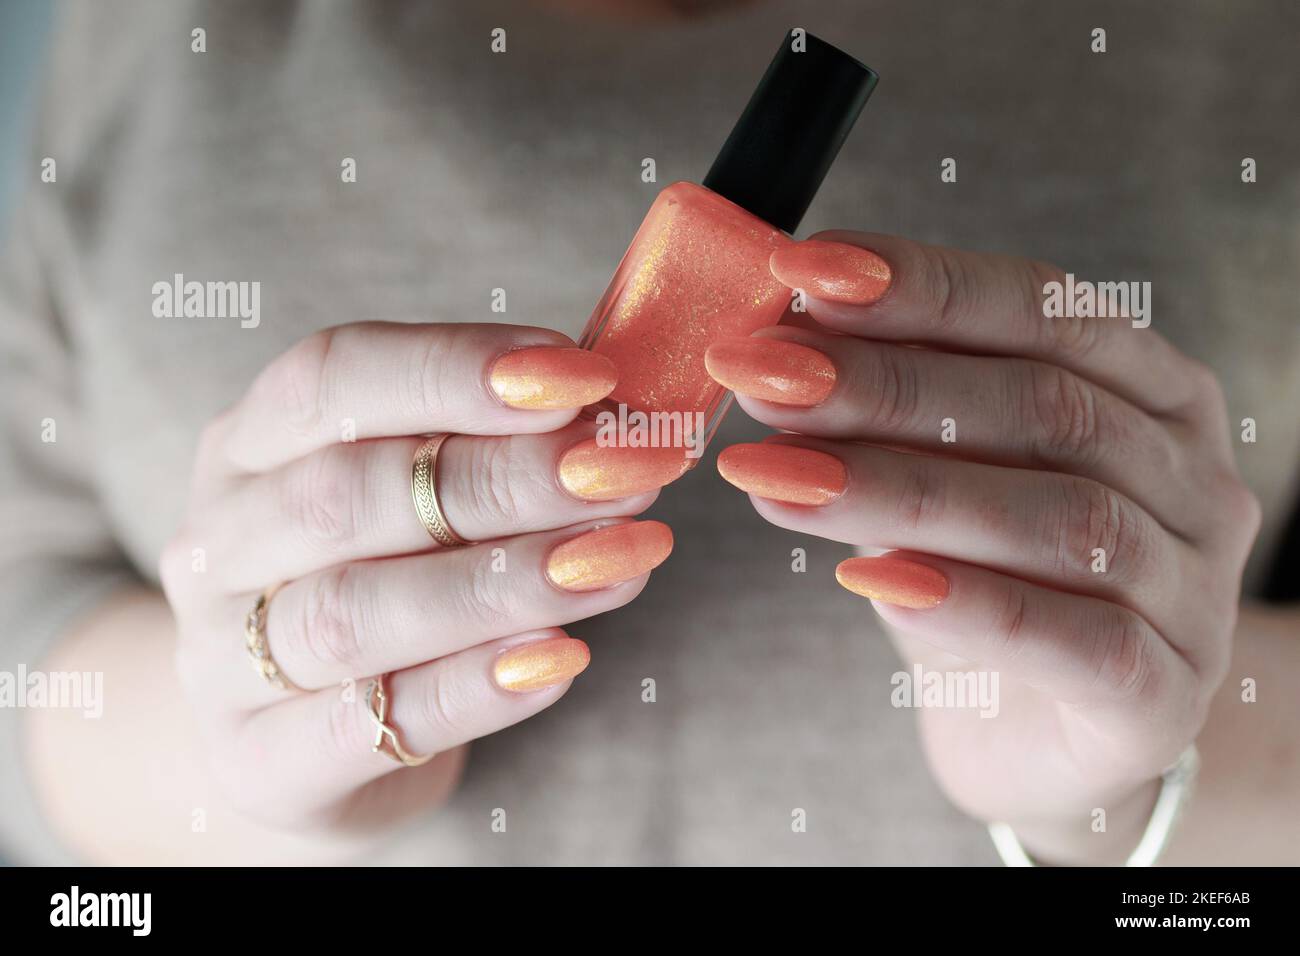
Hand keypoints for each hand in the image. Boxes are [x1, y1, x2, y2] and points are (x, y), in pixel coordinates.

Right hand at [160, 322, 681, 832]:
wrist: (303, 735)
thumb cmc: (385, 578)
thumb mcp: (416, 494)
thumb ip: (495, 446)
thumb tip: (623, 417)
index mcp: (250, 444)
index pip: (330, 377)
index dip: (455, 369)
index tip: (583, 378)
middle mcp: (217, 543)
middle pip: (347, 493)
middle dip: (504, 479)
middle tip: (624, 473)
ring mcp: (221, 661)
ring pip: (354, 612)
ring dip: (503, 583)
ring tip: (622, 562)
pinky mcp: (257, 764)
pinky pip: (365, 726)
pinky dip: (473, 690)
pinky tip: (562, 660)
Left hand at [707, 233, 1260, 862]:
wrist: (1033, 736)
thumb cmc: (985, 584)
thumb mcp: (934, 480)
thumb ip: (882, 418)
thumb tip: (778, 342)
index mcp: (1153, 394)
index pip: (1048, 309)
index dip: (923, 286)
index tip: (800, 273)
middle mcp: (1193, 482)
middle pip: (1047, 407)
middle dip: (887, 385)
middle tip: (764, 377)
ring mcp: (1193, 595)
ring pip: (1062, 519)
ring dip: (902, 489)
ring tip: (777, 478)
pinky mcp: (1164, 701)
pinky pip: (1080, 642)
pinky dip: (972, 605)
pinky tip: (872, 582)